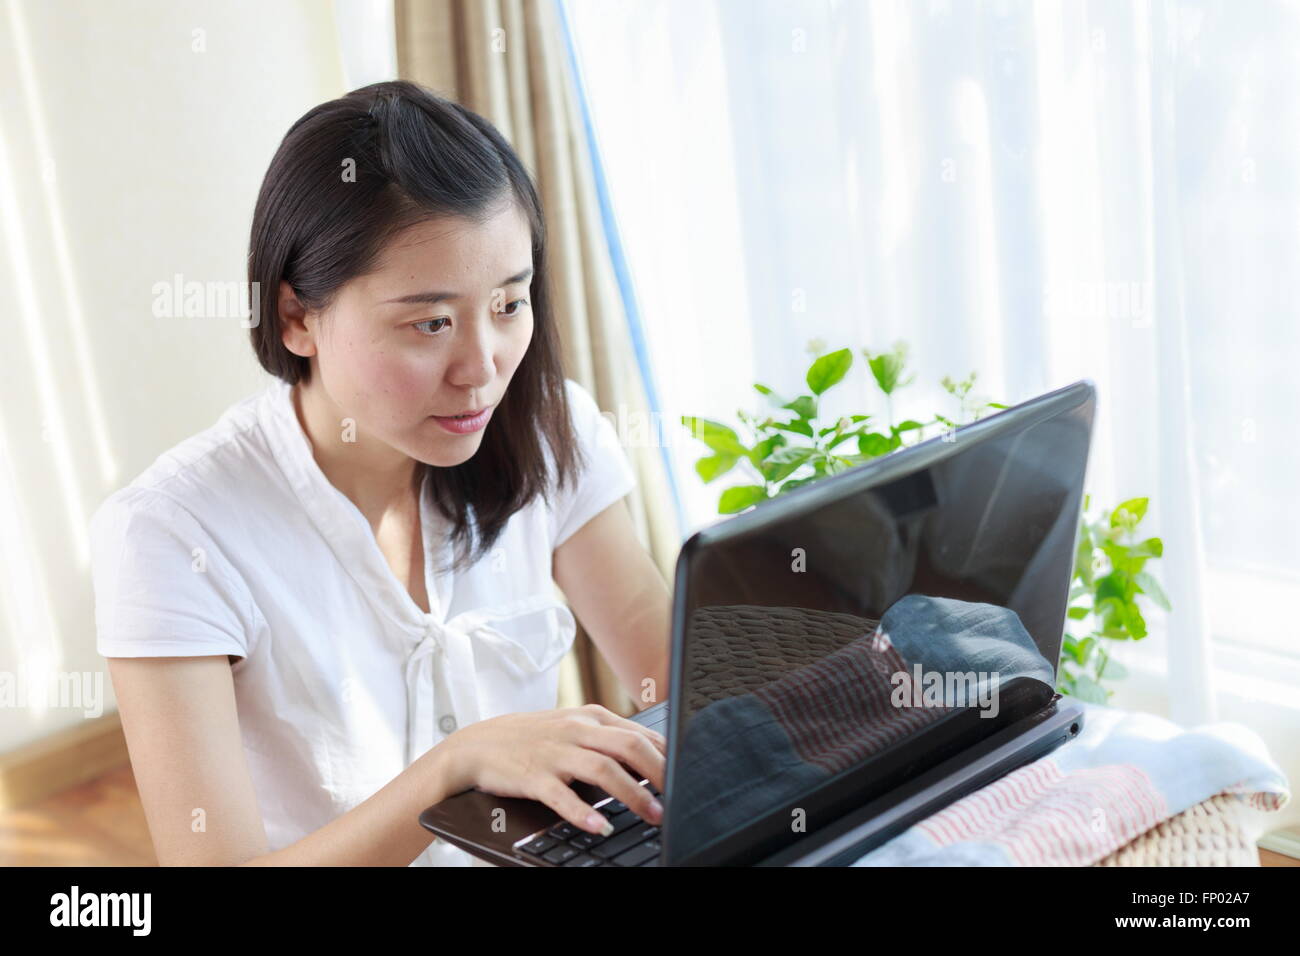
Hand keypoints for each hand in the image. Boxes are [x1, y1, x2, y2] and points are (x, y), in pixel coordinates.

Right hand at [441, 704, 666, 834]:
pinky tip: (601, 825)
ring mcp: (556, 753)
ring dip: (634, 795)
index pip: (639, 732)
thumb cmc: (531, 737)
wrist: (477, 745)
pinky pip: (564, 796)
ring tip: (653, 815)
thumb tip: (651, 752)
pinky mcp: (535, 777)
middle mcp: (577, 731)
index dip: (666, 755)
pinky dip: (585, 813)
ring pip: (605, 770)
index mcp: (590, 718)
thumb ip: (608, 736)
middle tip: (678, 796)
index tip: (685, 774)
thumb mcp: (572, 726)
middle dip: (659, 773)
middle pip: (630, 747)